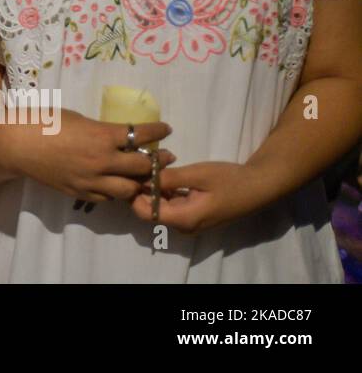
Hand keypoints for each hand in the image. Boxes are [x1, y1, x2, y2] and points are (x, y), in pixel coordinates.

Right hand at [12, 110, 175, 201]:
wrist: (18, 145)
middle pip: (143, 167)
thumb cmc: (45, 123)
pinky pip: (107, 197)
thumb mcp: (78, 119)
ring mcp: (91, 180)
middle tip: (163, 157)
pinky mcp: (80, 193)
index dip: (158, 132)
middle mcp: (102, 161)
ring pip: (129, 189)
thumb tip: (117, 138)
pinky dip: (114, 190)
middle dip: (157, 162)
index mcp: (102, 136)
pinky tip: (114, 183)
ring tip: (140, 175)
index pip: (141, 135)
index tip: (166, 130)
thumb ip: (100, 131)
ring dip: (137, 181)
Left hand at [130, 161, 264, 232]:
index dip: (134, 194)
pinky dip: (166, 191)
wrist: (258, 186)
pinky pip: (172, 205)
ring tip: (153, 166)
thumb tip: (142, 178)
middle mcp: (184, 226)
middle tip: (142, 165)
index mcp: (183, 219)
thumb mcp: (197, 174)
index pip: (145, 213)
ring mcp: (189, 222)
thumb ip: (169, 178)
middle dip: (143, 189)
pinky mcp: (194, 215)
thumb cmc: (229, 180)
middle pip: (150, 211)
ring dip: (154, 189)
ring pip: (160, 207)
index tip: (133, 172)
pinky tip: (166, 174)